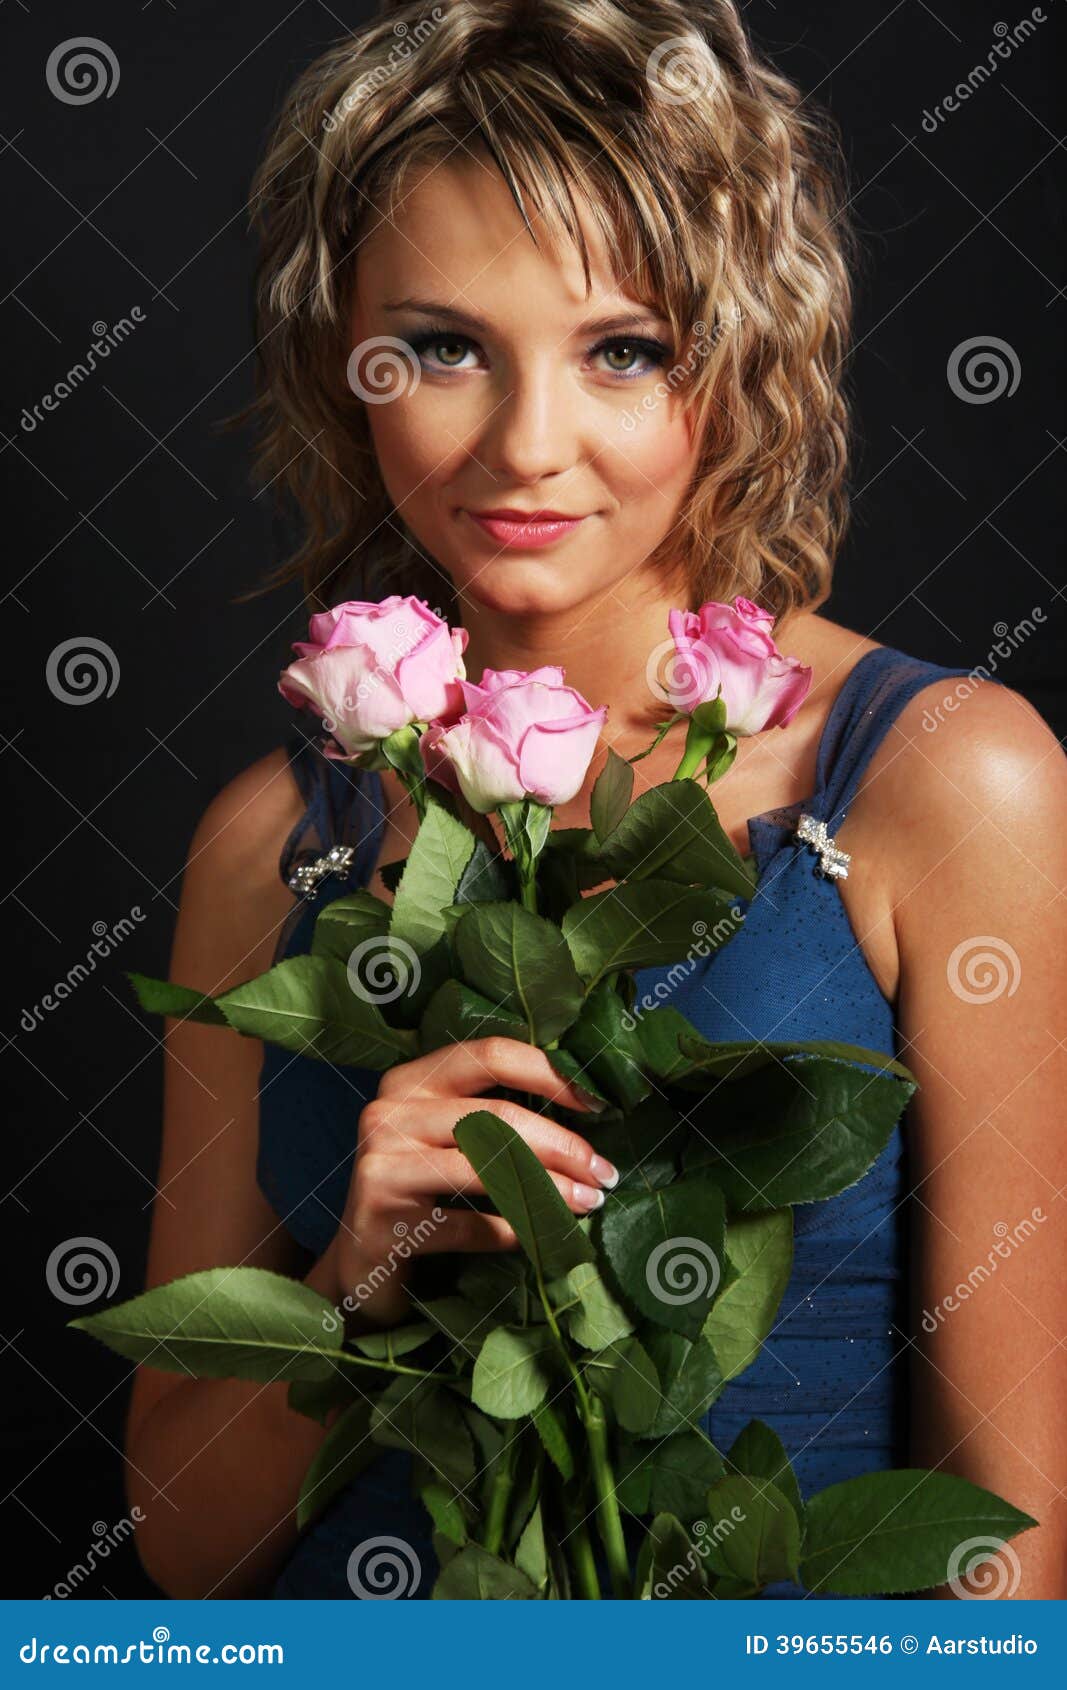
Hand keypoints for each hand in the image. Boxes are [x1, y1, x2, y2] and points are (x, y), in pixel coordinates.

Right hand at [330, 1037, 615, 1328]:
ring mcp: (380, 1163)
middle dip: (562, 1145)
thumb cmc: (423, 1195)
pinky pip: (470, 1224)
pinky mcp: (382, 1218)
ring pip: (486, 1166)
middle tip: (604, 1173)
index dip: (550, 1074)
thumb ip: (496, 1116)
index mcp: (411, 1079)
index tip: (598, 1104)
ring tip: (589, 1203)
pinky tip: (543, 1237)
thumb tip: (588, 1108)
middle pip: (495, 1114)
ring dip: (550, 1188)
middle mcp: (389, 1111)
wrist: (362, 1264)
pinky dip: (515, 1231)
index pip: (490, 1054)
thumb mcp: (450, 1141)